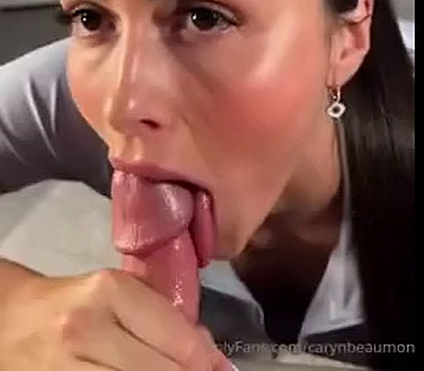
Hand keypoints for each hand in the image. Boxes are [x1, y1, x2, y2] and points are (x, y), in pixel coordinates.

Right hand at [0, 267, 231, 369]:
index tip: (222, 370)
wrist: (9, 322)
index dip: (207, 361)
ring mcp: (68, 368)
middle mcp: (88, 328)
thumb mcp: (115, 294)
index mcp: (108, 292)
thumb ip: (160, 315)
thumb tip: (208, 351)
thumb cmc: (71, 302)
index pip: (176, 338)